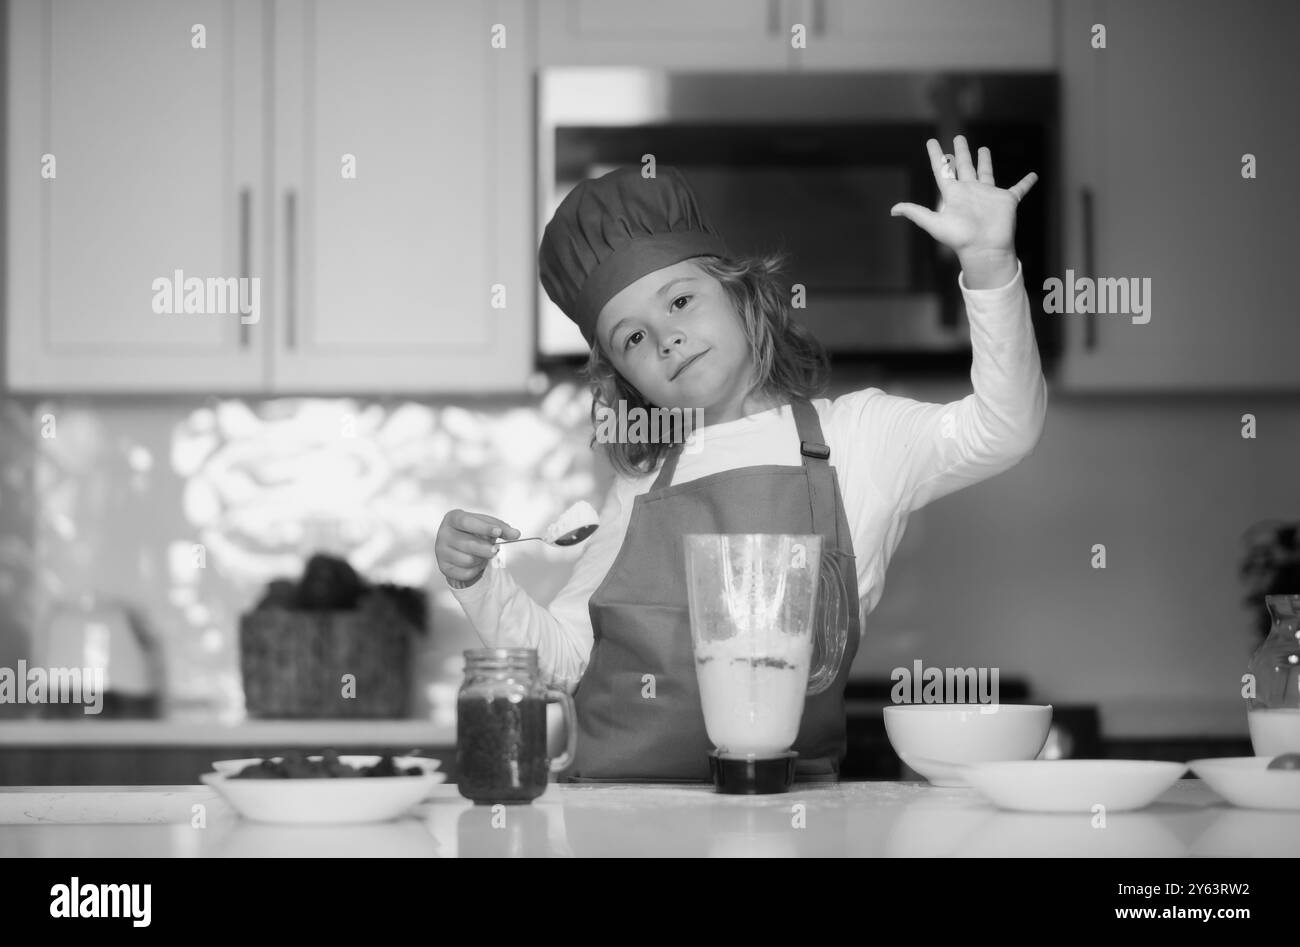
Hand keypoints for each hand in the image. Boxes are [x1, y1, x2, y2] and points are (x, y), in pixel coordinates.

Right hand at [436, 510, 519, 587]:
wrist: (459, 548)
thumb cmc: (475, 532)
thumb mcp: (487, 526)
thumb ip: (502, 528)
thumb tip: (516, 534)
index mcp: (453, 518)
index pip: (466, 522)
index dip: (483, 528)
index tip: (498, 533)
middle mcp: (443, 533)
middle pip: (468, 544)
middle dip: (486, 549)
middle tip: (496, 550)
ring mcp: (440, 551)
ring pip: (468, 560)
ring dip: (481, 559)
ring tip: (483, 554)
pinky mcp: (443, 567)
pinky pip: (465, 572)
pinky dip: (476, 569)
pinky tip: (475, 563)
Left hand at [890, 136, 1036, 258]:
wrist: (984, 249)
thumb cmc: (959, 238)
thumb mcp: (934, 223)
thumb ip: (915, 213)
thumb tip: (893, 210)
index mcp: (953, 194)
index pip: (942, 170)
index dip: (935, 155)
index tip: (930, 142)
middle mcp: (970, 191)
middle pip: (964, 166)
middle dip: (961, 152)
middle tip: (958, 137)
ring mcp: (988, 195)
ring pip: (986, 172)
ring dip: (985, 161)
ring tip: (983, 148)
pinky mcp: (1006, 201)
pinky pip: (1018, 189)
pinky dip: (1026, 183)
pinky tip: (1032, 176)